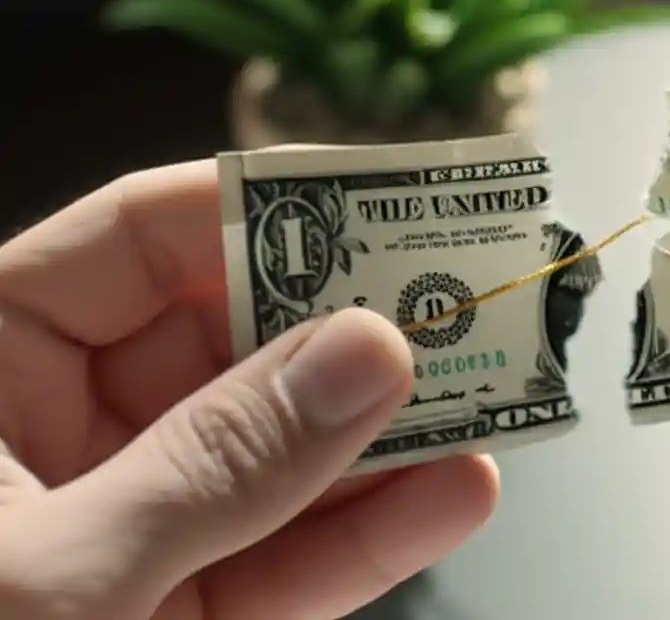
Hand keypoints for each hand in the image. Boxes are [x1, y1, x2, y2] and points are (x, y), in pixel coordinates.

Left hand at [0, 160, 498, 618]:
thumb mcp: (57, 579)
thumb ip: (215, 466)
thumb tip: (361, 353)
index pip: (140, 244)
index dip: (267, 213)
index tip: (387, 204)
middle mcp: (62, 437)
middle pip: (236, 342)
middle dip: (356, 328)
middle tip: (469, 301)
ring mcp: (137, 529)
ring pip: (284, 452)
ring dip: (394, 429)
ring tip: (498, 390)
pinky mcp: (185, 616)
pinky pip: (293, 558)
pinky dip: (375, 532)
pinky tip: (456, 491)